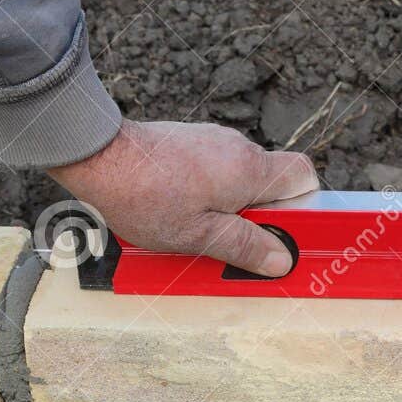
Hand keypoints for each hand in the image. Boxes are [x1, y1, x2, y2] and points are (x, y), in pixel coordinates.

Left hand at [48, 119, 317, 276]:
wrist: (96, 154)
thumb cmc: (144, 196)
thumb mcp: (199, 235)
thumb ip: (244, 246)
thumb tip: (281, 261)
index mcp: (250, 170)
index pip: (305, 176)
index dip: (303, 206)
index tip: (282, 232)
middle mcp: (237, 148)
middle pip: (272, 181)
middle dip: (260, 214)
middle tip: (234, 240)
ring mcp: (212, 140)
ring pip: (241, 177)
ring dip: (232, 204)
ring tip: (200, 227)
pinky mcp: (189, 141)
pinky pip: (214, 169)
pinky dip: (209, 190)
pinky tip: (180, 207)